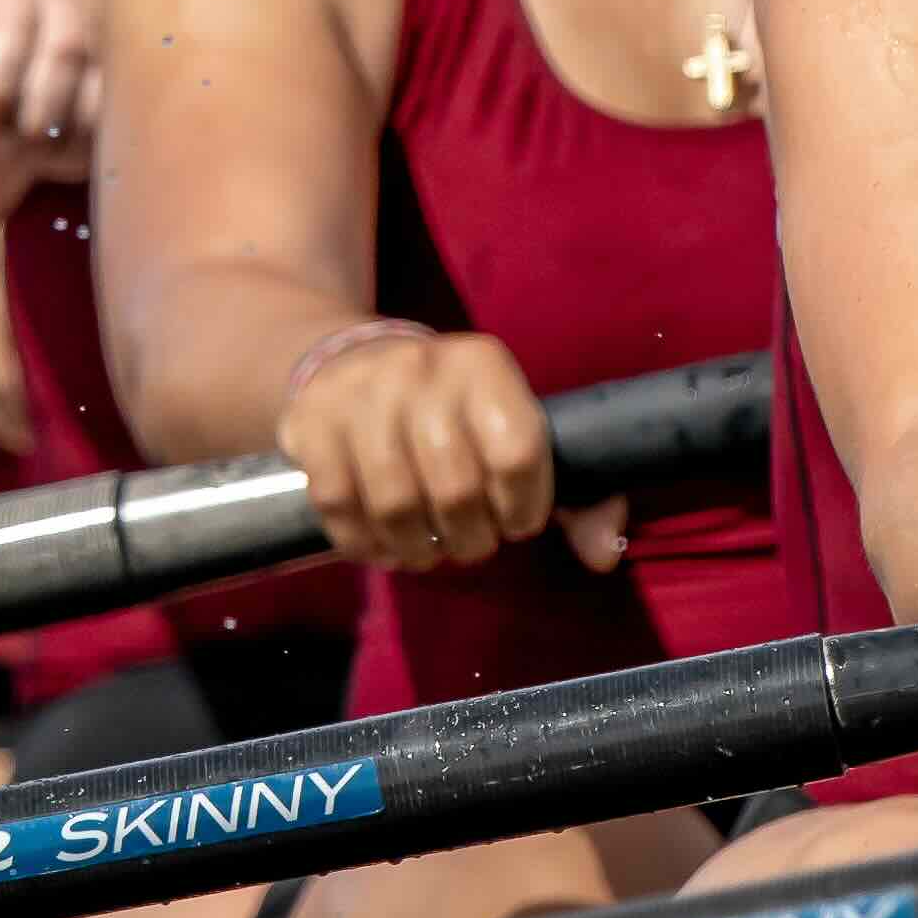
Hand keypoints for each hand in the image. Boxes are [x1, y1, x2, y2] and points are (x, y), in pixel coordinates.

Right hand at [278, 321, 553, 570]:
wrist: (352, 367)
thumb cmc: (454, 418)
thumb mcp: (516, 433)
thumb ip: (577, 496)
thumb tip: (607, 551)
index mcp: (483, 365)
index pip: (518, 450)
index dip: (525, 507)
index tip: (517, 520)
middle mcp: (421, 369)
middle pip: (456, 488)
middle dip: (470, 538)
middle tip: (470, 543)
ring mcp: (359, 395)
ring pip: (395, 504)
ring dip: (418, 550)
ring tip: (429, 549)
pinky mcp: (310, 424)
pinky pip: (339, 508)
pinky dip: (367, 545)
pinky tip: (385, 544)